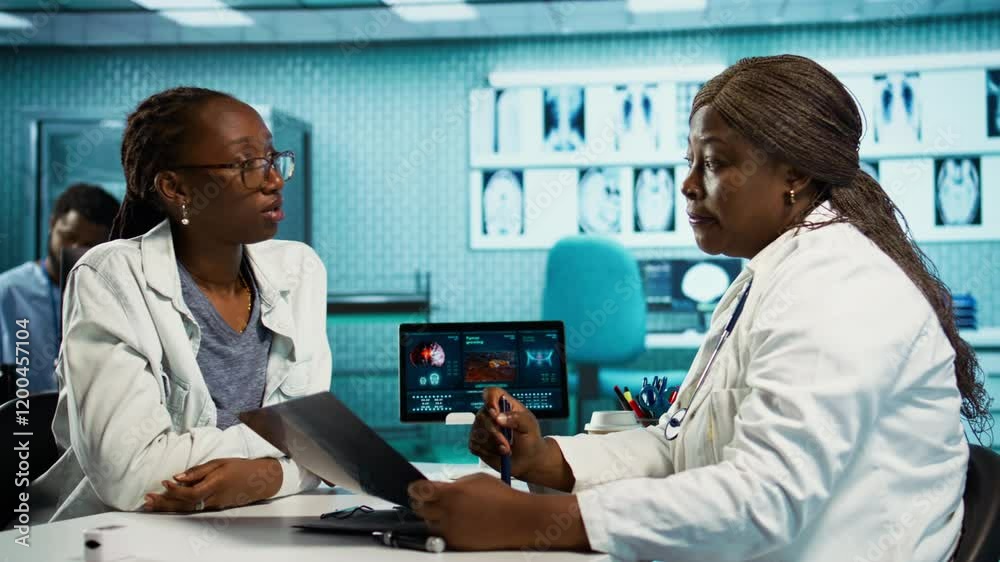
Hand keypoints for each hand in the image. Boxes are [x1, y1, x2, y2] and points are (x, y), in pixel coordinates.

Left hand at [144, 458, 282, 511]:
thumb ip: (198, 471)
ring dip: (167, 507)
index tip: (164, 482)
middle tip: (147, 500)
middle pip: (184, 505)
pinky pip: (192, 508)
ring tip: (151, 504)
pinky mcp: (212, 507)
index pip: (191, 493)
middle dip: (164, 503)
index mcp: (215, 485)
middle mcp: (213, 499)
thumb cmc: (239, 468)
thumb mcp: (219, 463)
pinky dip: (177, 506)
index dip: (176, 490)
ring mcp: (213, 505)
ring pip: (186, 509)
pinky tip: (167, 504)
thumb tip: (178, 476)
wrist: (258, 481)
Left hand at [408, 474, 587, 551]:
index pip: (419, 490)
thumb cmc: (500, 496)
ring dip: (431, 517)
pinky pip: (441, 536)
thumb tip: (439, 488)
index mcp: (452, 493)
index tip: (413, 488)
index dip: (414, 488)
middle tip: (427, 500)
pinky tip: (455, 522)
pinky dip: (443, 529)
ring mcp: (452, 530)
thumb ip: (454, 483)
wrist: (517, 519)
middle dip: (421, 503)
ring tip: (444, 512)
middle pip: (420, 509)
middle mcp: (448, 512)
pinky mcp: (457, 543)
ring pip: (428, 524)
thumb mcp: (476, 479)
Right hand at [468, 387, 547, 479]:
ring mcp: (480, 427)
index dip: (490, 400)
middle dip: (494, 433)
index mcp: (503, 403)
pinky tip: (498, 453)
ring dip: (492, 445)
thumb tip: (498, 417)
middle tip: (507, 446)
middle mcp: (489, 413)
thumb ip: (517, 418)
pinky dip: (487, 452)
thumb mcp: (529, 426)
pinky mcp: (476, 441)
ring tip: (506, 451)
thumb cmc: (529, 437)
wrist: (526, 458)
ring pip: (477, 433)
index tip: (495, 413)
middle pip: (482, 416)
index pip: (491, 393)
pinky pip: (474, 445)